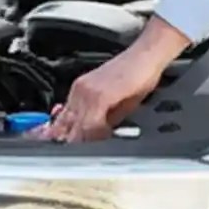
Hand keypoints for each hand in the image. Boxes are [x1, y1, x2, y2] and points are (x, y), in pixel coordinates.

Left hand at [29, 17, 190, 142]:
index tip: (61, 148)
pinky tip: (99, 139)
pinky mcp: (100, 95)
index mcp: (81, 91)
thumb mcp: (115, 101)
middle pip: (66, 124)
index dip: (63, 137)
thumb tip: (95, 136)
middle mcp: (80, 90)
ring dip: (79, 141)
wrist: (147, 55)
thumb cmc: (136, 73)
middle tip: (63, 153)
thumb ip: (102, 119)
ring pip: (76, 126)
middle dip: (66, 141)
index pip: (65, 120)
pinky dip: (94, 135)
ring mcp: (88, 92)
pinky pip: (91, 123)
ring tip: (79, 152)